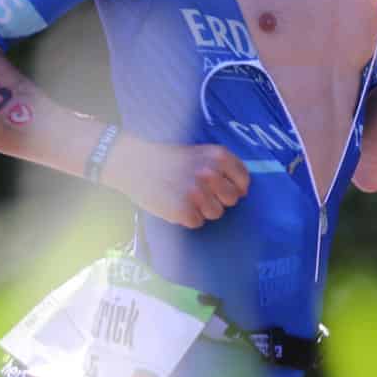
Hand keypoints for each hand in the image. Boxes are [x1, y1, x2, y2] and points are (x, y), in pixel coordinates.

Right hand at [107, 137, 250, 228]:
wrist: (133, 163)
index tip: (223, 189)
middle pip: (231, 199)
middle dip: (218, 199)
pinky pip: (196, 222)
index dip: (236, 187)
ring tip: (183, 197)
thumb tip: (242, 191)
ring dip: (202, 209)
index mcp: (218, 156)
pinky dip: (186, 217)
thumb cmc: (166, 159)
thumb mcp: (199, 153)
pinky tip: (173, 204)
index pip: (243, 180)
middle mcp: (211, 173)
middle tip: (198, 193)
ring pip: (215, 213)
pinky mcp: (183, 210)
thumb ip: (221, 168)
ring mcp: (197, 193)